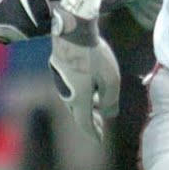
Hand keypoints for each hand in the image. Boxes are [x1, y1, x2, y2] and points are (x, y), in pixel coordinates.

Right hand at [50, 0, 121, 140]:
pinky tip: (87, 85)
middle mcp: (66, 93)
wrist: (73, 29)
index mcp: (78, 99)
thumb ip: (110, 100)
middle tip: (100, 126)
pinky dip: (80, 92)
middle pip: (78, 112)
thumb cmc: (95, 55)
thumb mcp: (110, 79)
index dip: (93, 133)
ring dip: (85, 105)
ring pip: (73, 99)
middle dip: (90, 120)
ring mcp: (59, 80)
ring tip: (97, 106)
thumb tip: (109, 115)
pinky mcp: (58, 67)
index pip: (85, 123)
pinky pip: (70, 86)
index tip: (99, 140)